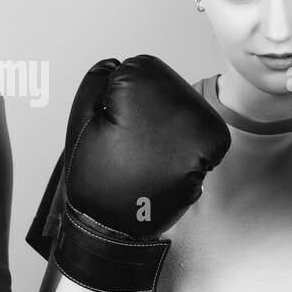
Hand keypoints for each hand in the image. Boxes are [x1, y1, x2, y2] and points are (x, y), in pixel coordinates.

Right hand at [51, 55, 230, 291]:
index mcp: (139, 87)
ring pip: (186, 112)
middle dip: (152, 112)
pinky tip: (167, 167)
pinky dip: (189, 149)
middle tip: (131, 146)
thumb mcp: (80, 120)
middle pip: (169, 90)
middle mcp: (174, 100)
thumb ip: (96, 80)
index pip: (143, 69)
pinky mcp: (211, 150)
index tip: (116, 126)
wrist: (111, 228)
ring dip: (172, 130)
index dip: (123, 97)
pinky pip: (203, 137)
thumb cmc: (94, 175)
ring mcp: (196, 126)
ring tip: (148, 159)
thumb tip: (118, 63)